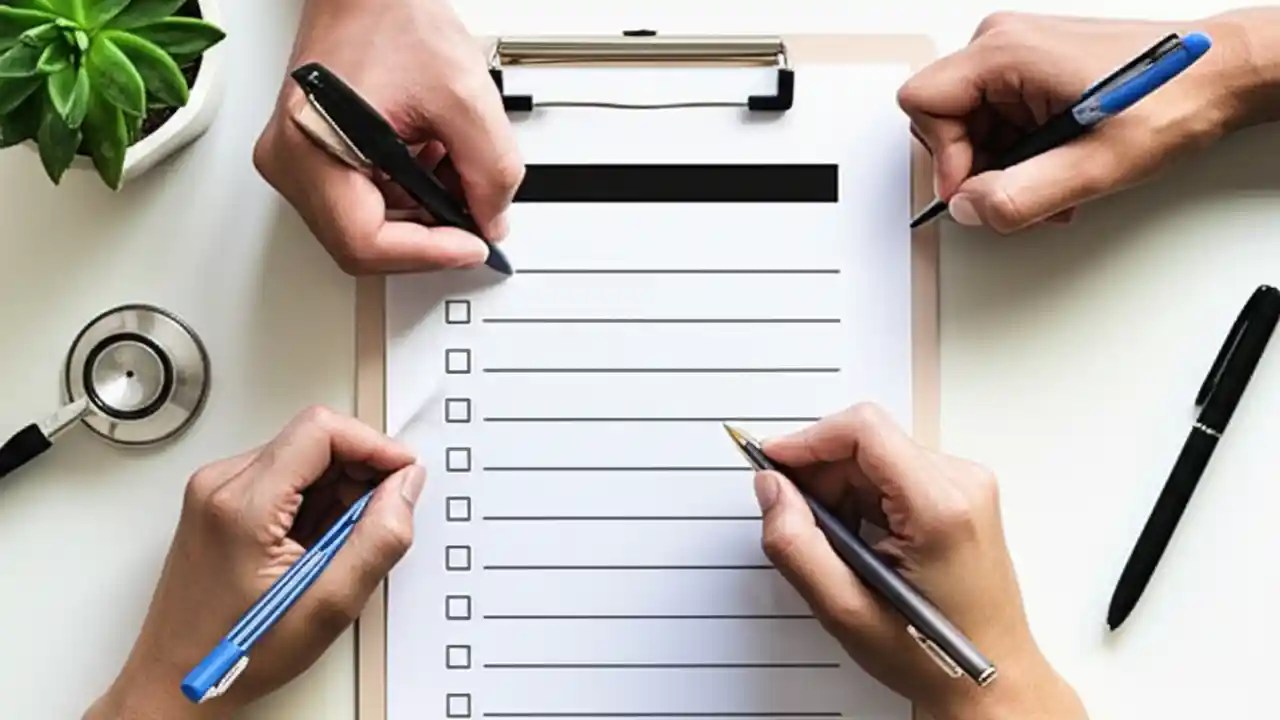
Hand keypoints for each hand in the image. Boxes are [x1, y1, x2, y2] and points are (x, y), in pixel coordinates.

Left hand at [84, 408, 423, 719]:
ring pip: (301, 456)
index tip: (403, 473)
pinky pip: (283, 477)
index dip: (374, 444)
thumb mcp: (328, 605)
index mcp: (243, 505)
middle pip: (312, 439)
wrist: (176, 681)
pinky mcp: (219, 502)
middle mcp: (221, 485)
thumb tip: (406, 487)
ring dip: (338, 488)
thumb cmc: (237, 654)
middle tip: (379, 517)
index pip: (321, 430)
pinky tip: (317, 543)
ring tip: (340, 543)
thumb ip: (378, 539)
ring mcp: (216, 491)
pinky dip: (315, 500)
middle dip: (360, 470)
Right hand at [255, 0, 523, 274]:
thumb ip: (491, 169)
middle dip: (428, 238)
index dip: (428, 253)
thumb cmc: (389, 16)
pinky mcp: (313, 157)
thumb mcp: (463, 95)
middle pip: (363, 244)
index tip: (472, 244)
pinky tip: (431, 169)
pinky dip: (406, 200)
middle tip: (474, 222)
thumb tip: (492, 220)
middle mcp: (290, 163)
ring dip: (420, 220)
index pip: (365, 241)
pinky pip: (361, 205)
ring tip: (455, 181)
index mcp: (310, 146)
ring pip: (365, 230)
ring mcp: (297, 163)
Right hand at [754, 404, 1086, 719]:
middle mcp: (963, 484)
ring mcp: (966, 487)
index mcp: (940, 507)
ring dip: (840, 490)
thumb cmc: (935, 658)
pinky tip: (859, 543)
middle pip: (867, 442)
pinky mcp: (961, 496)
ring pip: (876, 456)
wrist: (990, 686)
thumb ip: (796, 544)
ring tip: (836, 547)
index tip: (773, 462)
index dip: (808, 440)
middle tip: (799, 522)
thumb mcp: (845, 609)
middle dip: (820, 474)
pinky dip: (862, 499)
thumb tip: (771, 488)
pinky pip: (893, 473)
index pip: (864, 430)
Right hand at [898, 10, 1279, 232]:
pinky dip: (1021, 153)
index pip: (922, 105)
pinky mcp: (1032, 69)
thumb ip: (1019, 196)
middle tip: (1023, 189)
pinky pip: (998, 120)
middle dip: (978, 169)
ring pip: (971, 126)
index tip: (980, 186)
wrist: (1222, 75)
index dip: (945, 159)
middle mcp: (1003, 43)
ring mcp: (1017, 53)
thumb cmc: (1174, 97)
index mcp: (1005, 52)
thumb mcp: (1094, 166)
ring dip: (1004, 167)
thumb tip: (971, 209)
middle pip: (943, 121)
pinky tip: (1057, 165)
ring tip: (1052, 181)